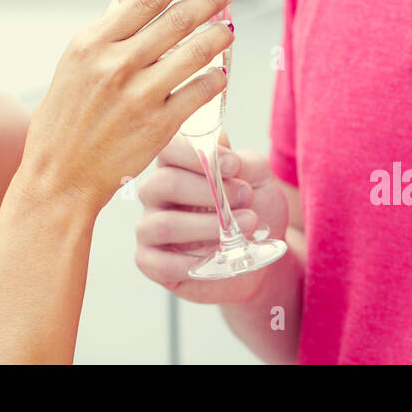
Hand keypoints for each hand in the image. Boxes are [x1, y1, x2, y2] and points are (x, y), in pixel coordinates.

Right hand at [16, 0, 235, 213]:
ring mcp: (139, 95)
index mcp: (92, 44)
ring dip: (219, 35)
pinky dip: (216, 78)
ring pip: (195, 53)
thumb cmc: (64, 121)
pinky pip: (200, 92)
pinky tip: (221, 72)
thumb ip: (104, 32)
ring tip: (228, 28)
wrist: (60, 178)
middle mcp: (116, 64)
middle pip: (176, 20)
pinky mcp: (158, 125)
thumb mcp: (72, 66)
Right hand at [134, 131, 288, 303]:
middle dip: (209, 190)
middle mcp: (156, 193)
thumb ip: (243, 161)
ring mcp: (149, 227)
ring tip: (245, 226)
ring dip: (208, 226)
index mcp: (175, 164)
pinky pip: (160, 264)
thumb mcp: (259, 180)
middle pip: (165, 183)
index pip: (168, 148)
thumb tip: (219, 147)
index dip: (197, 155)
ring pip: (164, 225)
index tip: (233, 166)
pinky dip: (194, 264)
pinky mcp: (150, 262)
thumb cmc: (253, 210)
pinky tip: (221, 258)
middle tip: (247, 197)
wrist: (262, 258)